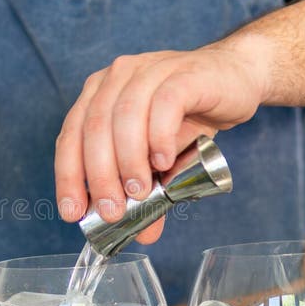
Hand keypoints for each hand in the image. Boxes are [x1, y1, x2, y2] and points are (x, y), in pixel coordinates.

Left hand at [55, 39, 264, 240]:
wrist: (235, 79)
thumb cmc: (190, 115)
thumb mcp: (161, 158)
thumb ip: (149, 190)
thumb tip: (143, 235)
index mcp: (99, 95)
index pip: (71, 137)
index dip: (68, 177)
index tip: (73, 213)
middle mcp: (117, 78)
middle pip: (95, 129)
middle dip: (100, 176)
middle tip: (113, 210)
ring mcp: (149, 70)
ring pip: (126, 116)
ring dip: (129, 160)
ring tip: (140, 192)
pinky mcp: (183, 74)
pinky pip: (164, 105)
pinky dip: (160, 137)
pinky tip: (164, 162)